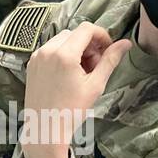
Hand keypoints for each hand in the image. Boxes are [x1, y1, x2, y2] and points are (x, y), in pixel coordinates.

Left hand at [21, 23, 130, 157]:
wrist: (45, 129)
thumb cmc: (71, 111)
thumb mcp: (95, 85)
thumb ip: (110, 60)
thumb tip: (126, 43)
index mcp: (64, 54)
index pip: (87, 29)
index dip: (102, 36)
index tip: (108, 50)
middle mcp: (48, 50)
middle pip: (75, 33)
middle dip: (89, 45)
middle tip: (95, 66)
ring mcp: (37, 56)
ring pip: (62, 40)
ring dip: (76, 49)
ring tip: (82, 72)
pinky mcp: (31, 64)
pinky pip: (50, 49)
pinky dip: (62, 55)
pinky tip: (68, 75)